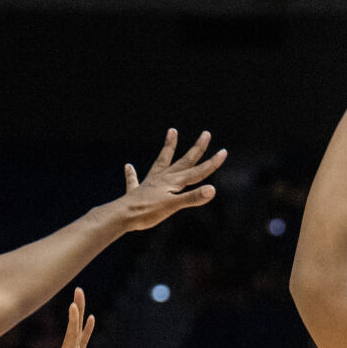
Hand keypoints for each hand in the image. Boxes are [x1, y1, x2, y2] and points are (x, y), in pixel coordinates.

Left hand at [32, 289, 94, 347]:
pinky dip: (87, 329)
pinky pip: (83, 340)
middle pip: (74, 325)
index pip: (71, 334)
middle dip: (77, 307)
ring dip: (81, 312)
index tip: (73, 305)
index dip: (73, 320)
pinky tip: (91, 318)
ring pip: (78, 328)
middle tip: (78, 289)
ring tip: (81, 296)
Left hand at [105, 130, 225, 230]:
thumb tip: (213, 189)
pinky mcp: (136, 192)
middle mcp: (163, 178)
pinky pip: (134, 180)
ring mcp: (150, 183)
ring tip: (172, 131)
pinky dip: (132, 174)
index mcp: (173, 182)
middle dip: (197, 148)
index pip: (197, 171)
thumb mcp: (173, 206)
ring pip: (162, 161)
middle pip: (184, 161)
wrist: (122, 216)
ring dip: (169, 147)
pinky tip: (129, 166)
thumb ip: (192, 197)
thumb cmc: (147, 212)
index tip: (224, 151)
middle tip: (206, 133)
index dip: (212, 163)